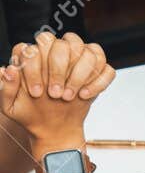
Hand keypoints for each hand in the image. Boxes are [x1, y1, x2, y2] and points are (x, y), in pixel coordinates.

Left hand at [1, 33, 113, 151]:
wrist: (53, 128)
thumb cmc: (30, 113)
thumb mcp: (10, 106)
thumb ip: (5, 88)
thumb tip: (10, 69)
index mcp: (35, 57)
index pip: (35, 47)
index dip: (34, 69)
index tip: (35, 93)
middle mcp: (58, 54)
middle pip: (62, 44)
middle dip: (59, 69)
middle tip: (55, 94)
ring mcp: (80, 61)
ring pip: (88, 51)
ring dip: (80, 75)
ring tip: (70, 96)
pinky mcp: (98, 73)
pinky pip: (107, 69)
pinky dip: (98, 82)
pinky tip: (85, 95)